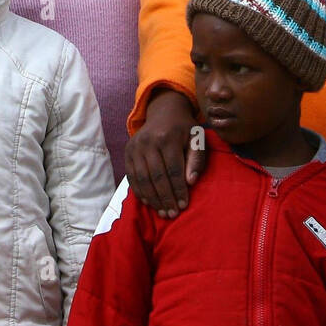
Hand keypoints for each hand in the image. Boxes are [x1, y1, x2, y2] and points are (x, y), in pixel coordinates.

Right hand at [123, 89, 205, 217]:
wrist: (164, 112)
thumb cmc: (184, 129)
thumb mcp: (197, 138)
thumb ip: (196, 159)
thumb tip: (190, 182)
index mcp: (168, 137)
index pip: (173, 169)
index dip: (178, 189)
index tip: (184, 205)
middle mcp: (148, 141)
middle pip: (157, 176)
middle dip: (166, 198)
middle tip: (173, 214)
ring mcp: (135, 147)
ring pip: (142, 179)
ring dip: (153, 199)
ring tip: (163, 212)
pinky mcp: (128, 152)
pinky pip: (132, 177)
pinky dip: (140, 192)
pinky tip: (150, 203)